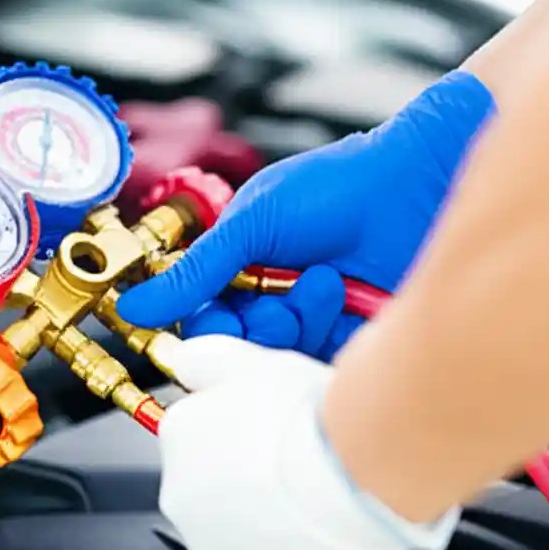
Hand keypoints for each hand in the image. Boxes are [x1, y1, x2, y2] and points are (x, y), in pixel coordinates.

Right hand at [117, 71, 494, 358]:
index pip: (205, 317)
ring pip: (279, 357)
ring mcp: (314, 316)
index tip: (216, 323)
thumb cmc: (336, 186)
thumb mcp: (251, 223)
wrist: (413, 186)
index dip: (207, 326)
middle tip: (275, 302)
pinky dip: (326, 336)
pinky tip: (340, 299)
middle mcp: (276, 293)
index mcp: (243, 264)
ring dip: (294, 324)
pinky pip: (322, 363)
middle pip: (241, 345)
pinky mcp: (353, 336)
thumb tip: (135, 304)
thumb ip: (195, 271)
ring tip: (322, 281)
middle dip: (255, 328)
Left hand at [159, 335, 459, 549]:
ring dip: (268, 517)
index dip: (241, 429)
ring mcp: (215, 548)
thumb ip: (206, 359)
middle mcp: (182, 497)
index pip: (198, 433)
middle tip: (299, 461)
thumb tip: (184, 359)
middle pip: (215, 483)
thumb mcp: (249, 360)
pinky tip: (317, 533)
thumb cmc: (312, 415)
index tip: (271, 429)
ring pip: (240, 529)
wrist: (359, 466)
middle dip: (251, 475)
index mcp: (178, 437)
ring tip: (316, 495)